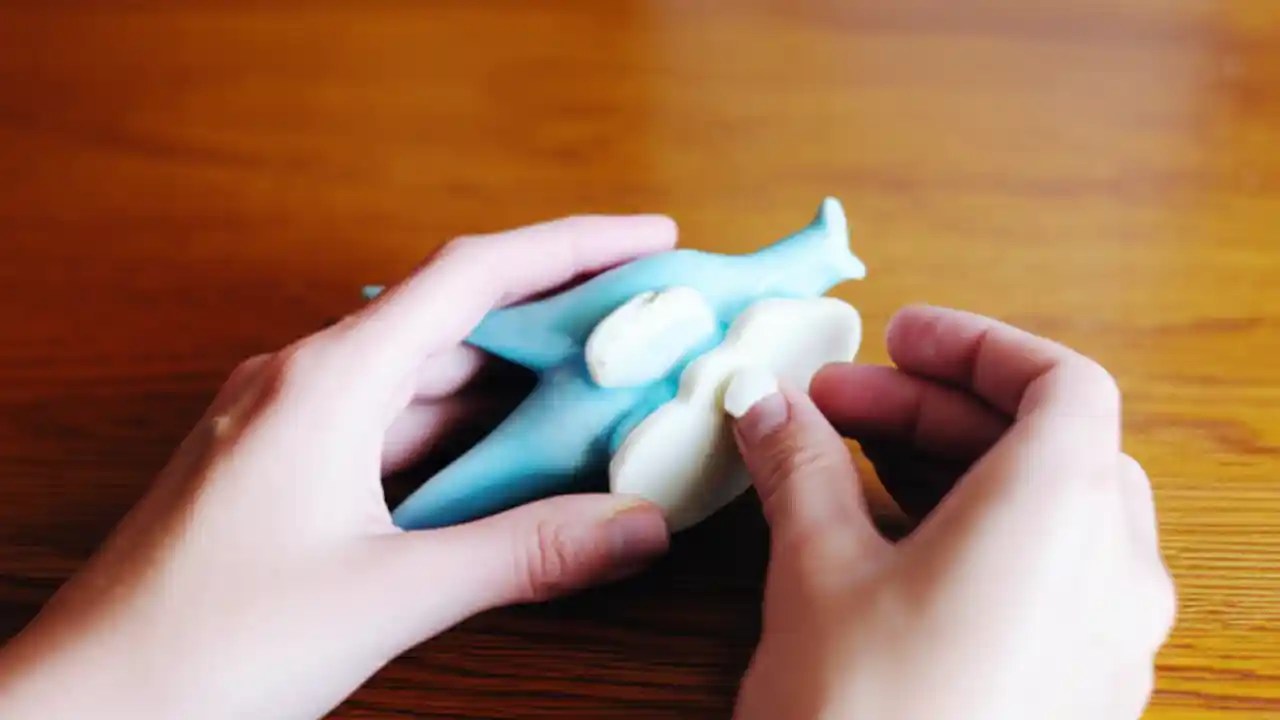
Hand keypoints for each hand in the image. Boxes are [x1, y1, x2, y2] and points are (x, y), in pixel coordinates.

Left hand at [0, 216, 675, 719]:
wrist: (83, 709)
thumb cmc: (206, 645)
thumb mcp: (388, 594)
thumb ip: (523, 554)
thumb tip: (639, 526)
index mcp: (328, 379)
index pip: (473, 275)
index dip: (572, 246)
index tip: (651, 238)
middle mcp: (305, 382)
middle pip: (453, 322)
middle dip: (555, 321)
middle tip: (643, 326)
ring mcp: (288, 427)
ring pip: (421, 383)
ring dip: (508, 388)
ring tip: (599, 394)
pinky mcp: (281, 473)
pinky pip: (390, 432)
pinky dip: (458, 439)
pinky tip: (507, 463)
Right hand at [730, 305, 1175, 719]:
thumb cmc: (862, 717)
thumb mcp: (814, 569)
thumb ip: (797, 465)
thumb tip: (766, 404)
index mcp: (1063, 514)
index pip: (1058, 380)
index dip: (973, 344)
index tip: (893, 336)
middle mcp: (1113, 571)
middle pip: (1047, 442)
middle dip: (935, 410)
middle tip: (834, 406)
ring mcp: (1106, 640)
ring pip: (1049, 512)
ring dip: (952, 472)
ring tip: (847, 472)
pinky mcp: (1080, 690)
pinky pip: (1046, 579)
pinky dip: (977, 538)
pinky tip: (890, 554)